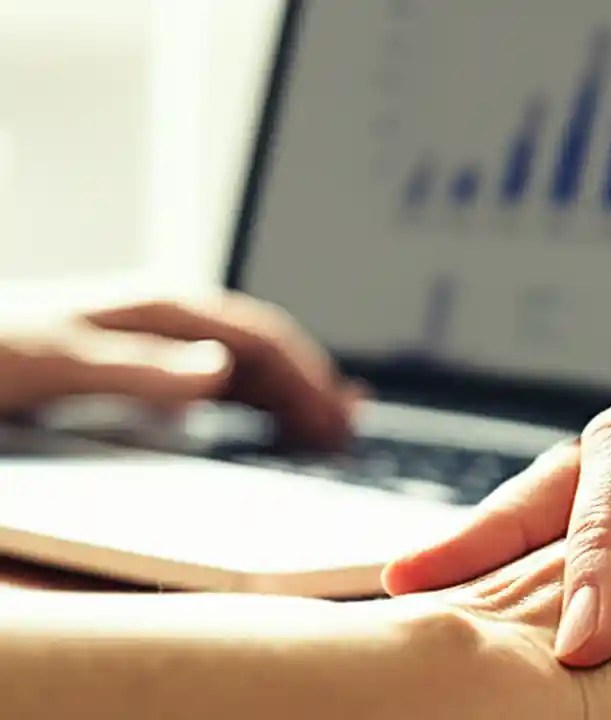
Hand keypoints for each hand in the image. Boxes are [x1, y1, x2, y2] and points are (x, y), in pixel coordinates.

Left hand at [0, 293, 360, 446]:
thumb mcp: (59, 363)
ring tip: (330, 420)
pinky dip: (254, 398)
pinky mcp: (137, 367)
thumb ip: (139, 367)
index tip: (336, 419)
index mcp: (161, 311)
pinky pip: (216, 380)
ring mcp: (154, 343)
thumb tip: (223, 370)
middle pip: (262, 349)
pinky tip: (263, 417)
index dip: (305, 377)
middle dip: (311, 385)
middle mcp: (166, 321)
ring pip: (244, 363)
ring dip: (289, 391)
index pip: (259, 339)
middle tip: (350, 429)